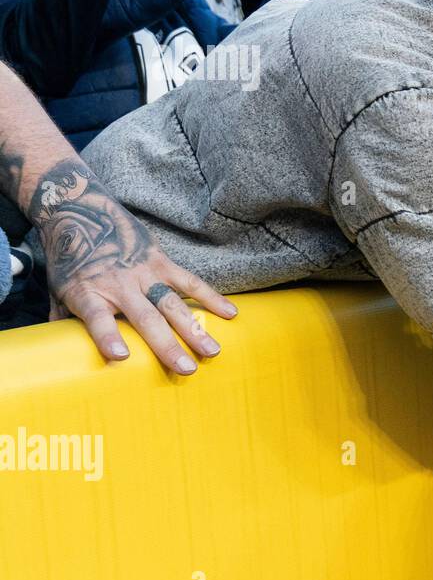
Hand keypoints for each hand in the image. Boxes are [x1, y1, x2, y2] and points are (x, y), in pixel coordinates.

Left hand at [29, 159, 236, 374]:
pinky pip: (189, 282)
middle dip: (167, 345)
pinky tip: (230, 313)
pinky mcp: (161, 261)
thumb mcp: (56, 290)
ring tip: (212, 350)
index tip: (120, 356)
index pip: (97, 319)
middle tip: (186, 368)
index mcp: (88, 294)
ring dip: (194, 328)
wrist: (79, 211)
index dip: (107, 337)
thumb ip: (62, 321)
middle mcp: (119, 285)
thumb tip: (61, 354)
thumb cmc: (68, 259)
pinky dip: (210, 297)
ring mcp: (143, 272)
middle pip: (146, 318)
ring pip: (172, 304)